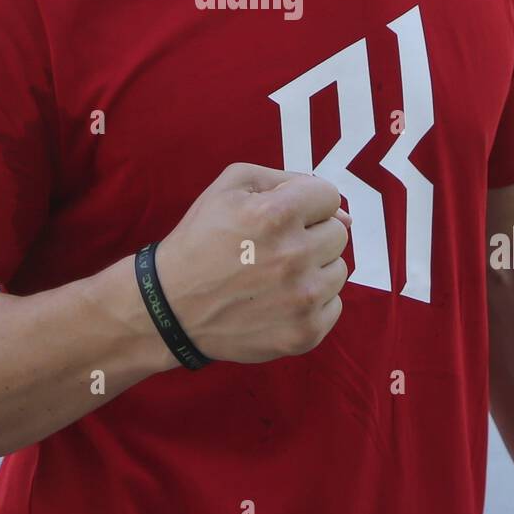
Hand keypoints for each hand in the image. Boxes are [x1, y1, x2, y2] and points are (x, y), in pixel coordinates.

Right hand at [155, 162, 351, 365]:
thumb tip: (343, 213)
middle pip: (338, 234)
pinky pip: (334, 306)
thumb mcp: (231, 186)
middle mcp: (293, 257)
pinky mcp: (304, 333)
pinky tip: (279, 301)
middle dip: (310, 235)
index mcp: (275, 214)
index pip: (329, 197)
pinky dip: (312, 303)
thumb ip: (289, 180)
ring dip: (313, 270)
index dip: (305, 204)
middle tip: (273, 249)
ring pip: (339, 271)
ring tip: (274, 276)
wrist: (171, 306)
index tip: (281, 218)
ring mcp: (301, 300)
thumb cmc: (202, 239)